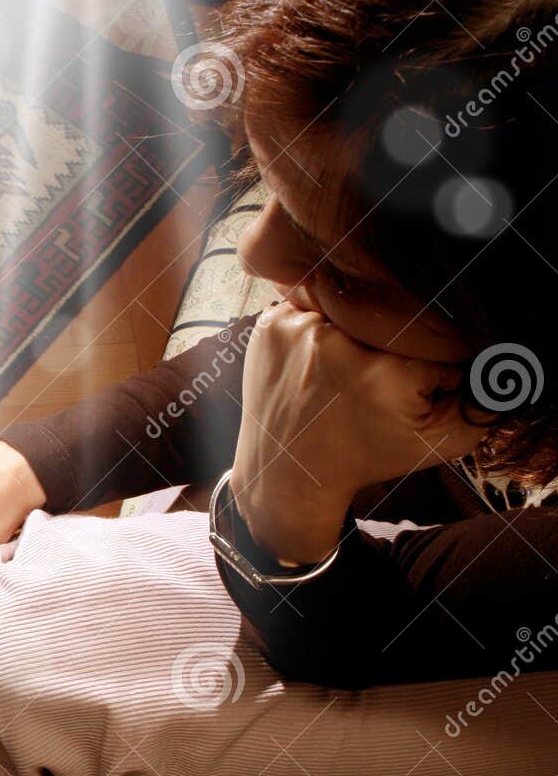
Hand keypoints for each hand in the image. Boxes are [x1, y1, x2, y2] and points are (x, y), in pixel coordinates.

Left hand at [232, 301, 480, 563]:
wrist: (291, 470)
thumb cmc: (367, 454)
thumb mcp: (439, 441)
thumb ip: (483, 402)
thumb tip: (502, 359)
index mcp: (385, 373)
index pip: (440, 340)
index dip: (436, 366)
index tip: (414, 391)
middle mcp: (336, 343)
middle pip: (397, 318)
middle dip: (399, 346)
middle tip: (376, 383)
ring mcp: (298, 328)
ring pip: (356, 306)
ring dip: (360, 332)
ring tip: (345, 373)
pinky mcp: (273, 324)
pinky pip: (316, 305)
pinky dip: (325, 327)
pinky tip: (318, 362)